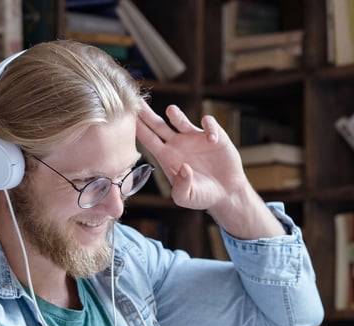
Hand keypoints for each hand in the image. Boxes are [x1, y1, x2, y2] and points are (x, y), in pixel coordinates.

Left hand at [135, 103, 249, 211]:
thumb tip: (183, 168)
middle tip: (138, 100)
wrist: (226, 193)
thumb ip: (182, 186)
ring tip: (171, 111)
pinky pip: (208, 123)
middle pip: (157, 124)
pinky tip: (212, 141)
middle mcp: (177, 144)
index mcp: (166, 157)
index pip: (148, 139)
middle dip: (147, 113)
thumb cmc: (203, 196)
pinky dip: (209, 128)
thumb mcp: (187, 197)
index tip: (127, 116)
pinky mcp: (213, 135)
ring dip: (175, 113)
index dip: (138, 128)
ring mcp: (194, 138)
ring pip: (180, 119)